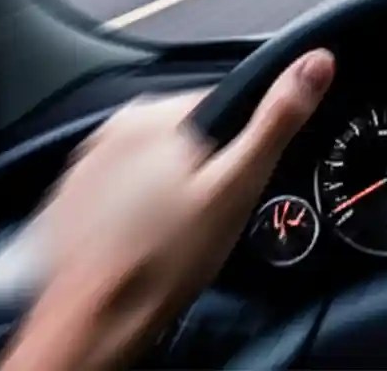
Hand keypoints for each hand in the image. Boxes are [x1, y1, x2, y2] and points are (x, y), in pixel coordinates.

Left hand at [0, 49, 334, 370]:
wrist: (97, 321)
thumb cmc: (167, 259)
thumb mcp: (237, 187)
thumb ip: (277, 120)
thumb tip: (315, 64)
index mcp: (155, 116)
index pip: (222, 105)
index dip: (243, 148)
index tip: (238, 186)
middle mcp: (111, 130)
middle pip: (188, 137)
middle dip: (207, 171)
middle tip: (213, 217)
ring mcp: (84, 167)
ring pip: (152, 167)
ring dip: (170, 192)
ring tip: (177, 237)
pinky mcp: (71, 201)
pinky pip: (121, 194)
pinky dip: (138, 212)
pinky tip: (148, 244)